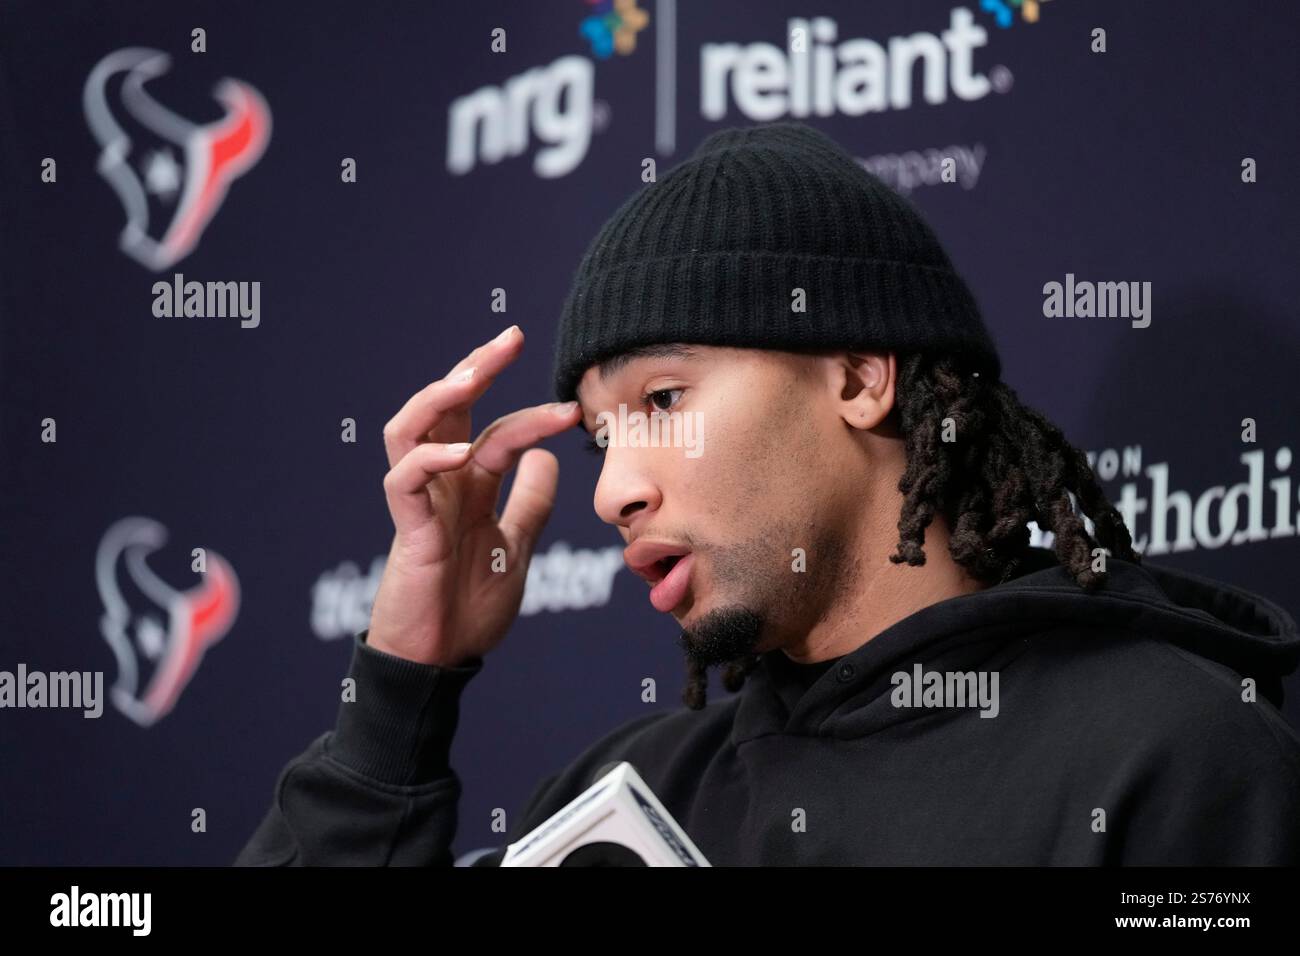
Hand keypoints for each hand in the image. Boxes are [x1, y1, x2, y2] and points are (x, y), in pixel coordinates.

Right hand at [366, 325, 581, 666]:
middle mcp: (441, 484)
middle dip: (475, 368)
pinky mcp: (407, 530)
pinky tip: (459, 454)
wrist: (440, 659)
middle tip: (510, 337)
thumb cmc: (468, 606)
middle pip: (446, 409)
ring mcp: (420, 503)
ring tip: (471, 377)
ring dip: (439, 398)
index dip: (533, 416)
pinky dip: (427, 461)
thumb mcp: (517, 547)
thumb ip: (529, 503)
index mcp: (469, 486)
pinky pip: (403, 482)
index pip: (498, 432)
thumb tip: (547, 457)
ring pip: (409, 429)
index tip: (575, 409)